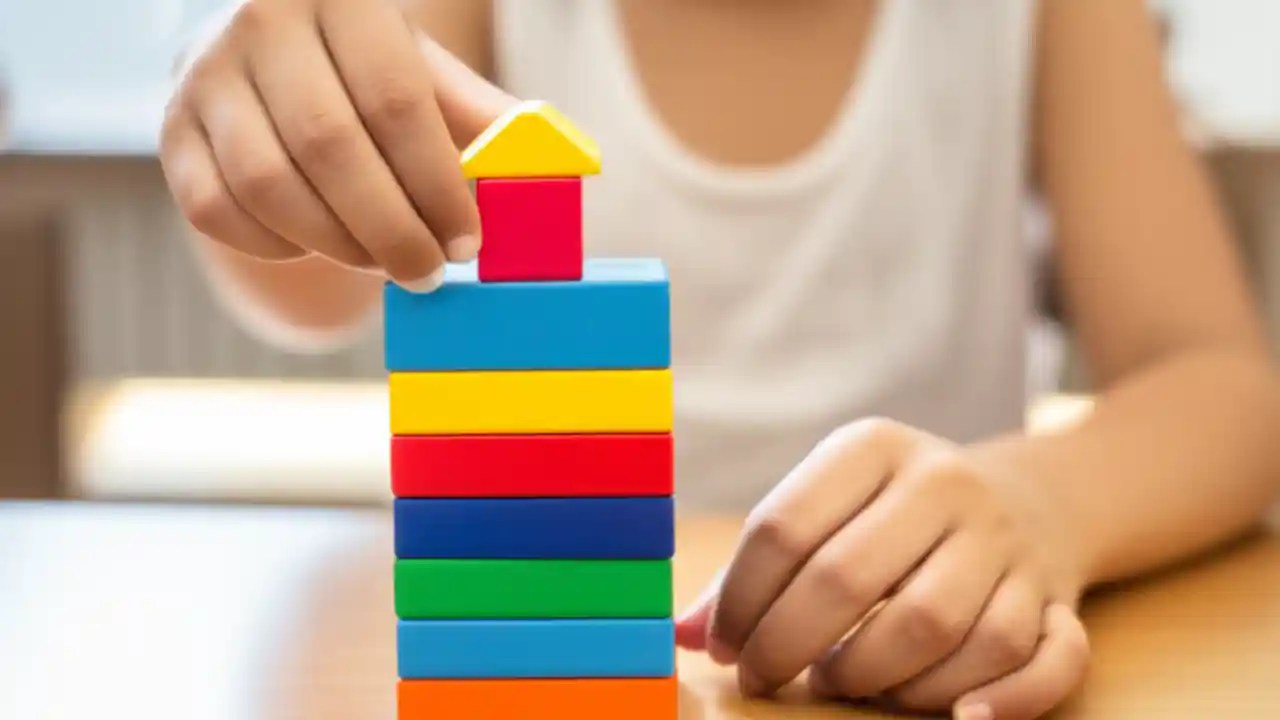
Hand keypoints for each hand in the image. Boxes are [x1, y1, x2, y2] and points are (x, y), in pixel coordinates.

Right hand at [160, 0, 513, 290]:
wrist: (262, 46)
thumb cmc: (360, 64)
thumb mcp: (419, 66)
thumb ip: (476, 112)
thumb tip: (554, 160)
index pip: (394, 101)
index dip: (436, 185)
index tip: (467, 243)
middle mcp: (262, 24)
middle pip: (329, 147)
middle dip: (391, 229)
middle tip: (427, 273)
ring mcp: (205, 77)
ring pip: (267, 185)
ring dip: (337, 244)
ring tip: (384, 263)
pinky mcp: (171, 131)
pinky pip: (216, 211)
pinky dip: (275, 246)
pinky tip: (318, 244)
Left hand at [676, 418, 1090, 718]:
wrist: (1033, 498)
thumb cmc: (896, 513)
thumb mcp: (831, 506)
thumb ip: (758, 568)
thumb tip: (682, 635)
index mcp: (875, 447)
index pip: (784, 526)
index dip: (739, 599)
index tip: (722, 646)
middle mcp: (945, 483)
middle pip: (848, 580)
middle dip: (788, 645)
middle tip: (762, 677)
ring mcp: (1007, 542)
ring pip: (933, 625)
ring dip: (872, 676)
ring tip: (838, 684)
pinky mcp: (1056, 597)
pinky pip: (1035, 657)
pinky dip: (1000, 698)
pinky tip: (956, 717)